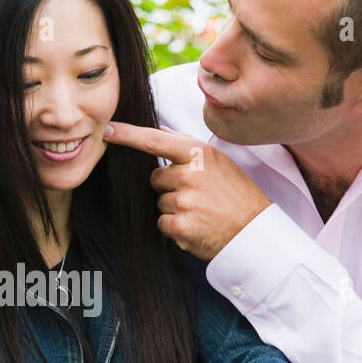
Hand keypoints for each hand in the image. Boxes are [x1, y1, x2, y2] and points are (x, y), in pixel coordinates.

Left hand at [103, 121, 271, 260]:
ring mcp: (184, 202)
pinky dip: (175, 227)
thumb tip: (157, 130)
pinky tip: (196, 225)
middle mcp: (189, 175)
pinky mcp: (180, 227)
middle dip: (169, 186)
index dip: (127, 135)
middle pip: (155, 178)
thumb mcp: (218, 161)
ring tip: (201, 211)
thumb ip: (185, 145)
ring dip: (174, 208)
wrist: (253, 232)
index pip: (154, 141)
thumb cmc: (236, 193)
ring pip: (159, 202)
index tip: (108, 130)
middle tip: (198, 195)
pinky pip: (162, 223)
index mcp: (198, 154)